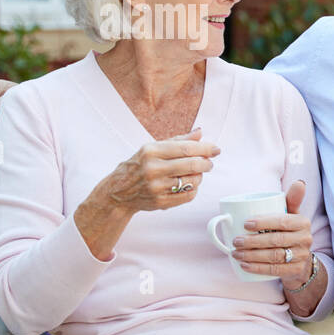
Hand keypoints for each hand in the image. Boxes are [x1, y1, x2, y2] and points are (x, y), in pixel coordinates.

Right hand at [99, 128, 219, 211]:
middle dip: (206, 163)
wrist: (118, 192)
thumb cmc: (138, 166)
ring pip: (193, 181)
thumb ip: (177, 140)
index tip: (215, 149)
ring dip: (200, 176)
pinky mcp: (160, 202)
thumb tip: (199, 132)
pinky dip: (194, 189)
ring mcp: (156, 187)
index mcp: (151, 151)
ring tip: (196, 173)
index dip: (205, 148)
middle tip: (209, 163)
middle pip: (192, 165)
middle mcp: (153, 169)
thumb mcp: (152, 148)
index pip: (185, 148)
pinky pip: (188, 195)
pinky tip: (189, 184)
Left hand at [232, 179, 314, 284]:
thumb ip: (291, 199)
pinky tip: (244, 266)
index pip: (282, 221)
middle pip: (276, 240)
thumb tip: (299, 182)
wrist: (298, 257)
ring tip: (236, 253)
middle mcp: (305, 239)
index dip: (263, 222)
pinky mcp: (296, 270)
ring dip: (252, 255)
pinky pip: (276, 271)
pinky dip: (258, 269)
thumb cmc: (287, 231)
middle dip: (252, 241)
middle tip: (235, 241)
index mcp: (303, 222)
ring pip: (274, 256)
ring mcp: (302, 256)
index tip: (244, 223)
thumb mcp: (290, 214)